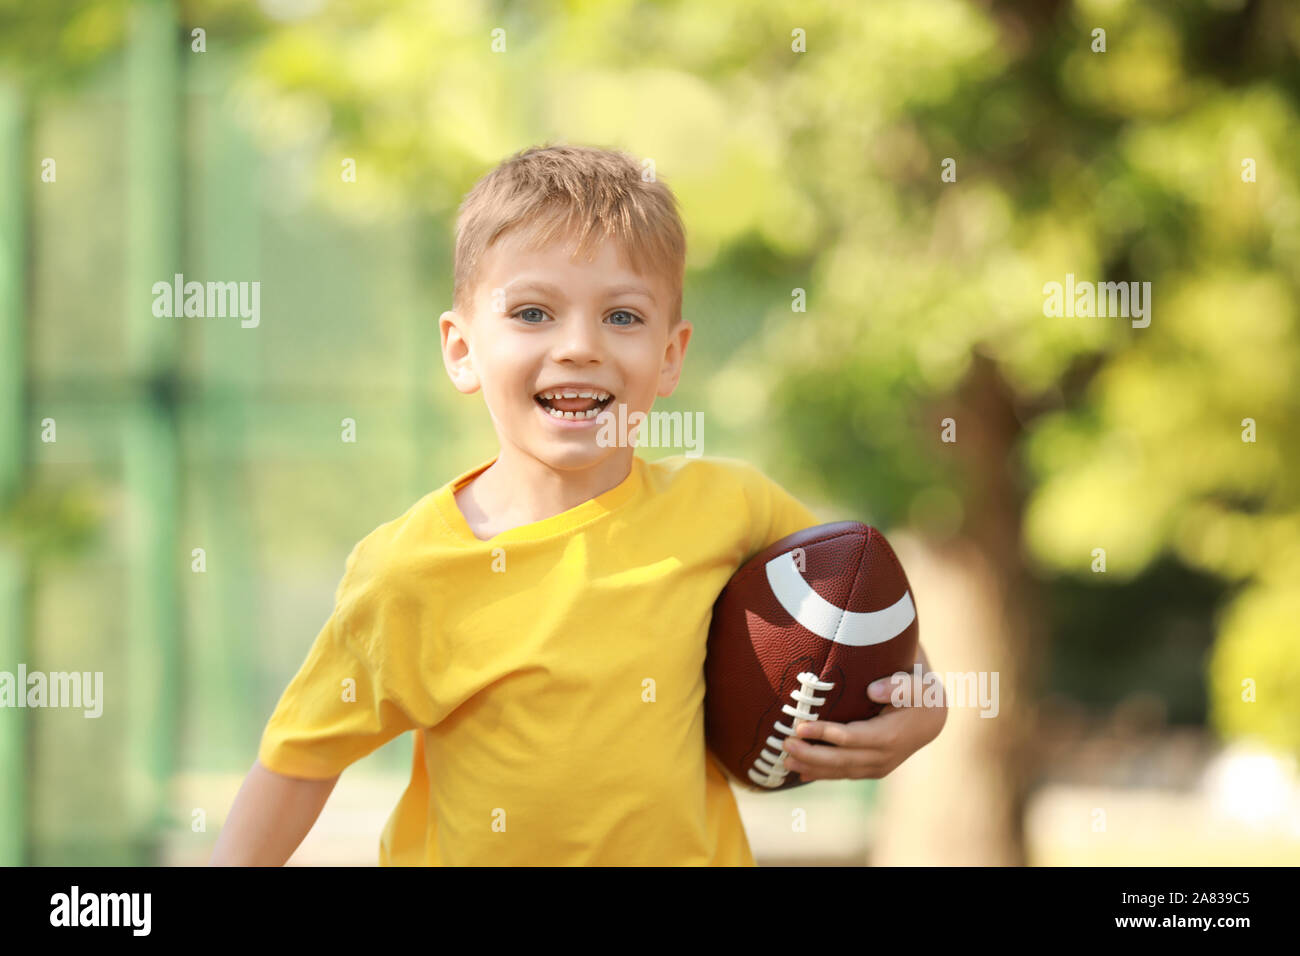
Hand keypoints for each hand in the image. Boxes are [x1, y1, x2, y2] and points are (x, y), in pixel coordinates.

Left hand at [781, 642, 946, 780]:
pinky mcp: (873, 769)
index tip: (799, 727)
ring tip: (785, 761)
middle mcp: (883, 757)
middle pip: (841, 760)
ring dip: (812, 767)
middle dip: (810, 755)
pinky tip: (802, 773)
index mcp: (889, 736)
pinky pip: (845, 774)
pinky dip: (823, 774)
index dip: (824, 734)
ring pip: (840, 771)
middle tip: (784, 745)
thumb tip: (873, 690)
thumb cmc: (921, 695)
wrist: (932, 717)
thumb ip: (898, 686)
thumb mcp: (917, 685)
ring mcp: (878, 766)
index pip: (850, 738)